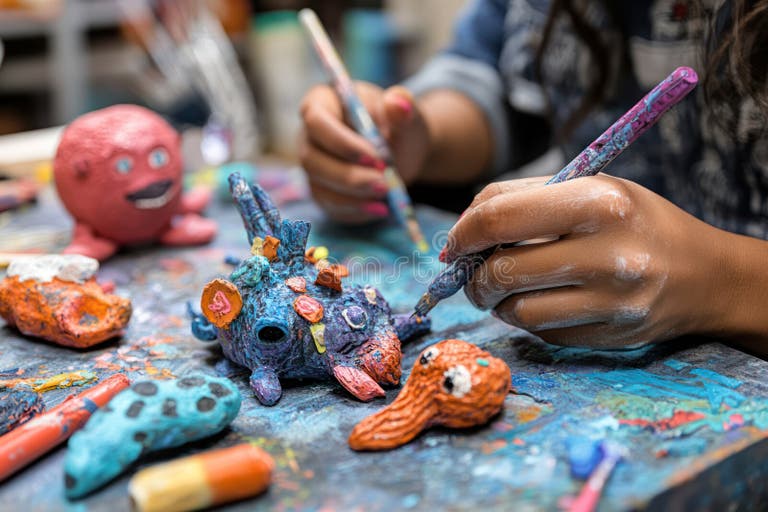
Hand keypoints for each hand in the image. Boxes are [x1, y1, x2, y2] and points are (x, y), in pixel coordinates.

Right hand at [298, 81, 429, 223]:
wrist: (402, 152)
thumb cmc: (397, 127)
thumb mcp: (404, 115)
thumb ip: (401, 109)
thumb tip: (398, 103)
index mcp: (323, 103)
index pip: (315, 120)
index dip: (341, 142)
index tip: (375, 157)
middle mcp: (309, 136)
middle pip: (311, 159)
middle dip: (349, 175)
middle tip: (384, 184)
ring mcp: (313, 167)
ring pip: (319, 186)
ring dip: (353, 196)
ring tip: (387, 195)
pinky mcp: (322, 192)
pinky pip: (331, 206)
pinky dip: (356, 210)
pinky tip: (381, 209)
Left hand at [444, 174, 732, 347]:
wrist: (703, 274)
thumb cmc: (634, 221)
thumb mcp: (591, 187)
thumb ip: (523, 199)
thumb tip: (461, 233)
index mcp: (599, 202)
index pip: (500, 217)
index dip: (464, 232)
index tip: (457, 243)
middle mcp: (608, 254)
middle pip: (502, 270)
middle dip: (473, 275)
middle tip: (474, 272)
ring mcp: (611, 302)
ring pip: (516, 310)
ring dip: (497, 301)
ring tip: (505, 287)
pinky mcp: (609, 336)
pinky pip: (540, 332)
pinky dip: (527, 317)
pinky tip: (543, 300)